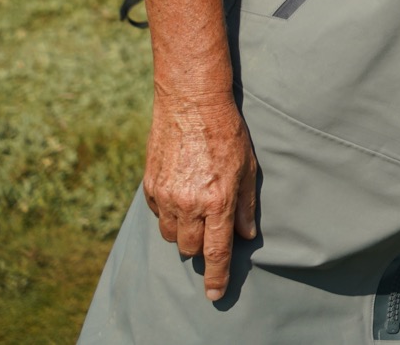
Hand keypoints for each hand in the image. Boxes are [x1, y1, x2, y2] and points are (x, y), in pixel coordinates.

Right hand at [143, 85, 258, 300]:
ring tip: (198, 210)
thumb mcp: (249, 168)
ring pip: (172, 235)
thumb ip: (247, 205)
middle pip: (191, 248)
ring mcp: (166, 196)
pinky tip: (182, 195)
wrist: (191, 104)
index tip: (215, 295)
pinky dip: (170, 215)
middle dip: (202, 247)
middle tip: (212, 229)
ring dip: (185, 232)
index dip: (216, 277)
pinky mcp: (150, 187)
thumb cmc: (227, 133)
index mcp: (218, 200)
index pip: (216, 251)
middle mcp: (189, 203)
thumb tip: (247, 235)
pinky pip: (159, 216)